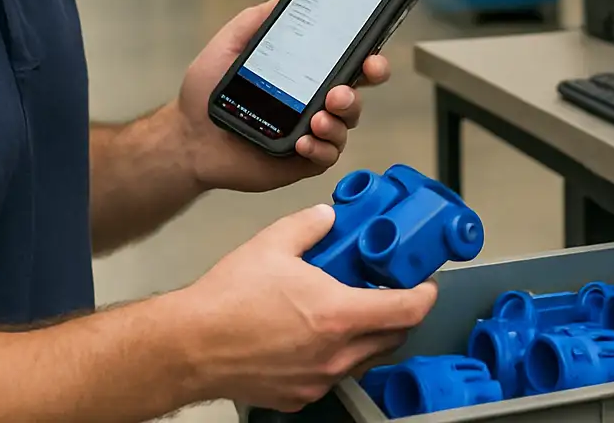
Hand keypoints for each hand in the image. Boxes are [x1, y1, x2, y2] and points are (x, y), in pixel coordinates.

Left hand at [176, 0, 390, 192]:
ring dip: (340, 119)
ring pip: (347, 124)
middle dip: (365, 86)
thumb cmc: (207, 91)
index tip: (371, 54)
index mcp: (306, 71)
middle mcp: (315, 99)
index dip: (369, 56)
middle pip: (358, 90)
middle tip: (342, 88)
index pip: (348, 60)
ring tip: (318, 117)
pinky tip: (304, 141)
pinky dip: (322, 148)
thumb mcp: (230, 44)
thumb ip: (258, 19)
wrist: (187, 135)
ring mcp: (311, 130)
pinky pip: (327, 155)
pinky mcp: (302, 159)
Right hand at [181, 204, 436, 411]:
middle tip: (387, 294)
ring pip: (364, 360)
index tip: (425, 285)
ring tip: (346, 312)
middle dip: (398, 315)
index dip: (424, 295)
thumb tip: (327, 218)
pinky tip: (314, 336)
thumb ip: (309, 226)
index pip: (407, 310)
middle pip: (393, 339)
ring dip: (367, 337)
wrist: (189, 346)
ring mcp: (318, 379)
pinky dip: (335, 357)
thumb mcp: (271, 244)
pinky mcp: (299, 396)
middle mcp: (335, 353)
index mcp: (337, 314)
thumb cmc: (225, 302)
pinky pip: (333, 376)